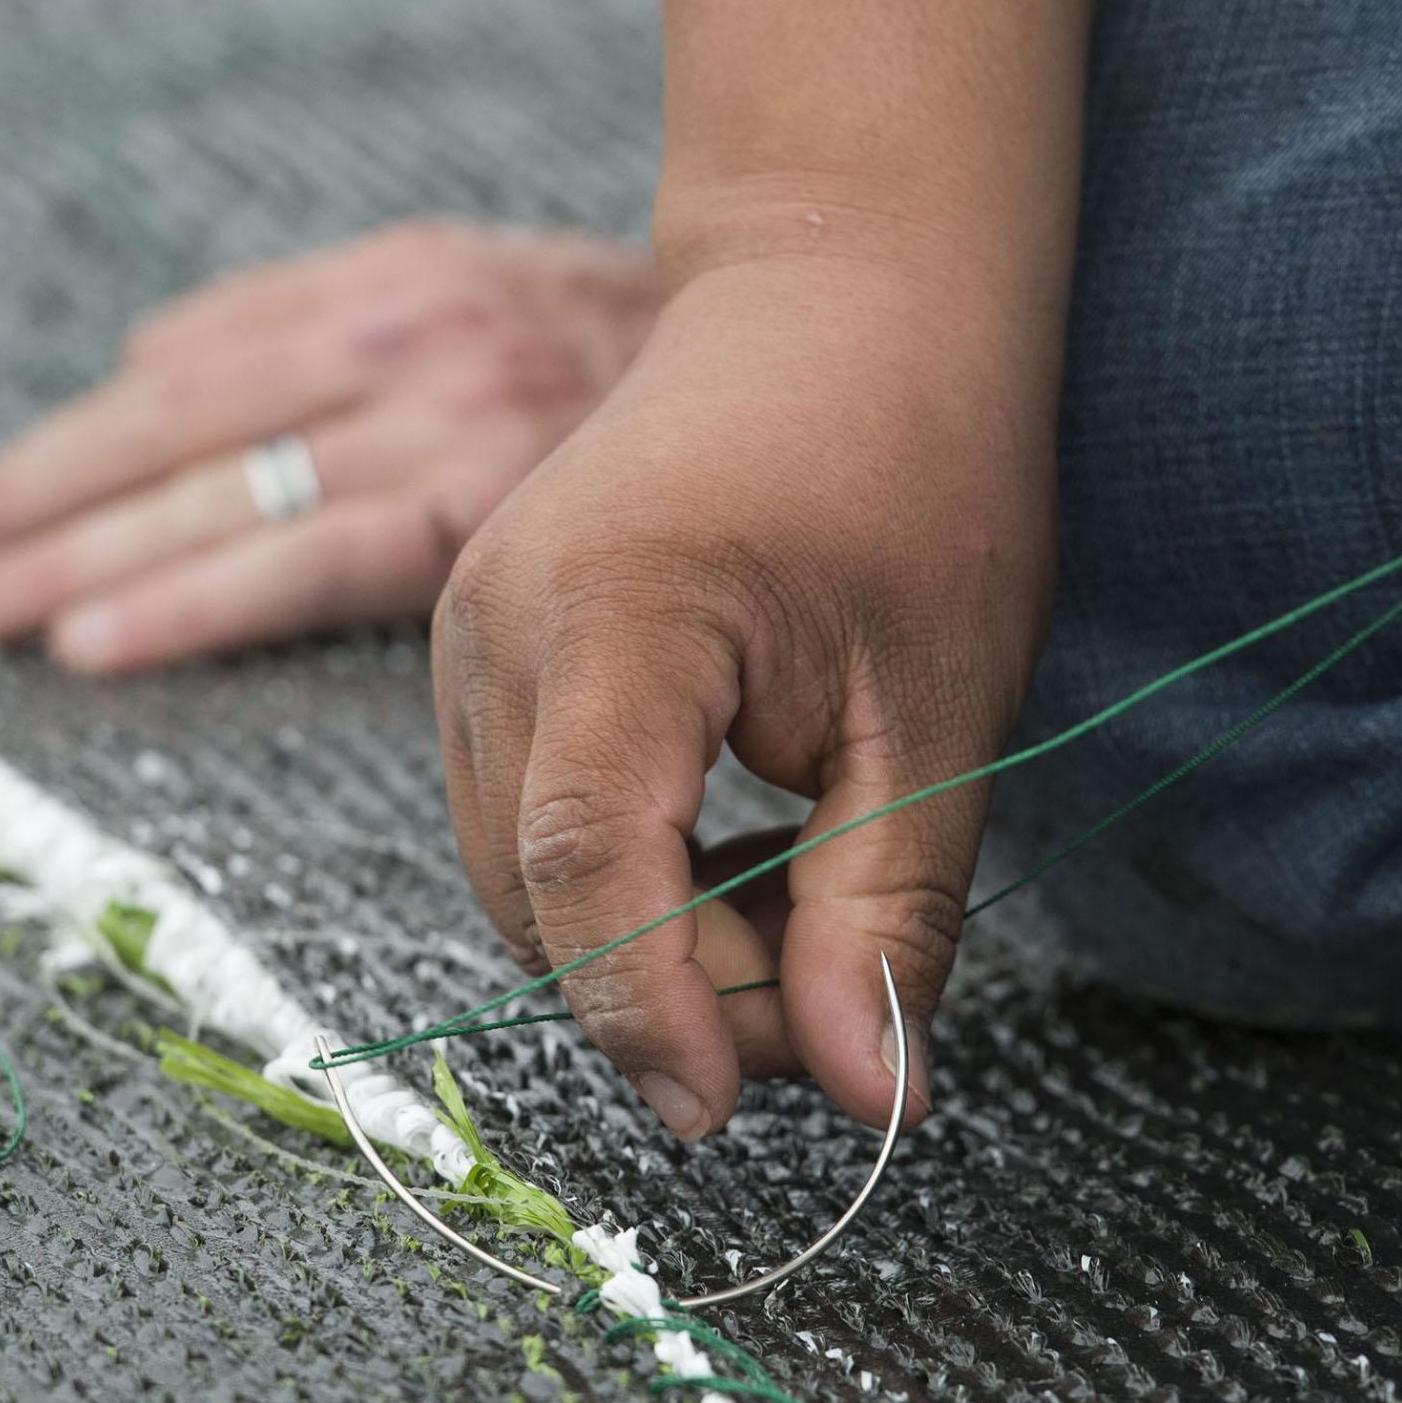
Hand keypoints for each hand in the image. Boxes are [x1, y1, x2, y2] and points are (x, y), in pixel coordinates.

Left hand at [0, 220, 661, 668]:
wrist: (840, 333)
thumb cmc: (638, 355)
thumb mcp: (479, 287)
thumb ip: (324, 322)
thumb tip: (160, 354)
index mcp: (394, 289)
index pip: (191, 374)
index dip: (64, 453)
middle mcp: (408, 343)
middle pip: (181, 433)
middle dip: (37, 510)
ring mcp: (451, 419)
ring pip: (225, 490)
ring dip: (82, 560)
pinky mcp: (499, 499)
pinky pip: (313, 554)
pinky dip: (197, 594)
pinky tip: (101, 637)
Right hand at [433, 202, 1060, 1138]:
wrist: (834, 292)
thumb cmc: (914, 461)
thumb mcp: (938, 704)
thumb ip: (886, 908)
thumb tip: (868, 1100)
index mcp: (618, 609)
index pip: (590, 867)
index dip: (659, 1012)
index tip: (742, 1110)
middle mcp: (495, 620)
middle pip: (538, 898)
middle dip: (673, 990)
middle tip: (834, 977)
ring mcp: (463, 630)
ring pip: (516, 879)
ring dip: (643, 939)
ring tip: (797, 884)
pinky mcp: (471, 648)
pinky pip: (515, 824)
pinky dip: (610, 880)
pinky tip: (726, 838)